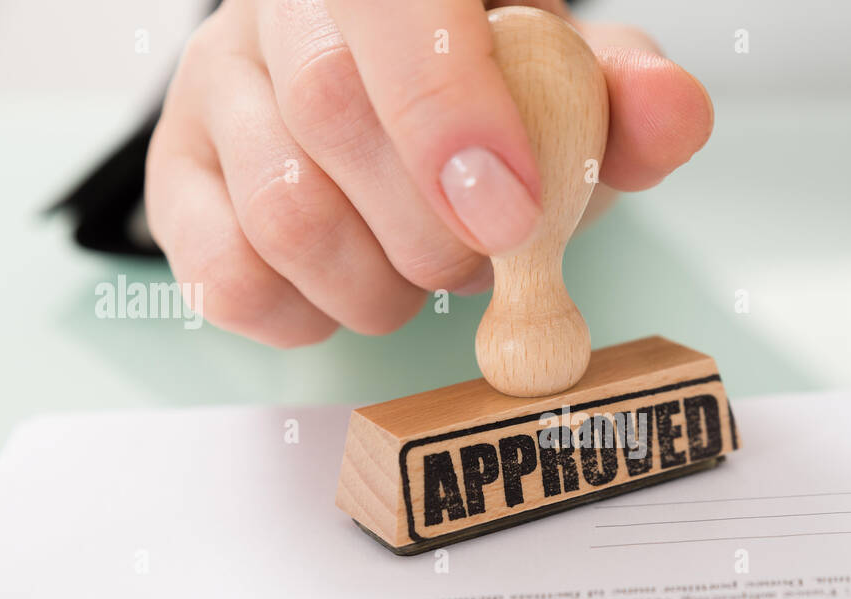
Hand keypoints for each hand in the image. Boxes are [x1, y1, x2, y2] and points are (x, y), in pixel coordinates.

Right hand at [144, 0, 712, 345]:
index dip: (449, 116)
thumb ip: (622, 96)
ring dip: (382, 284)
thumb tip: (673, 110)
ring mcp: (214, 88)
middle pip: (334, 116)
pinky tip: (357, 284)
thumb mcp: (567, 84)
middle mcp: (276, 8)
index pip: (391, 9)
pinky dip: (312, 316)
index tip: (515, 215)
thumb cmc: (484, 93)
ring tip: (424, 267)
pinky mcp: (177, 178)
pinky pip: (228, 280)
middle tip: (485, 251)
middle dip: (436, 230)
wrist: (392, 95)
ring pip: (283, 213)